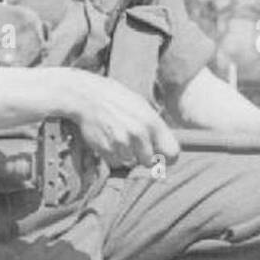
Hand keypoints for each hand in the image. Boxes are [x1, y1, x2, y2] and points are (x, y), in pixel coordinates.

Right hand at [63, 72, 178, 169]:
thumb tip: (167, 151)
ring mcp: (121, 143)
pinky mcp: (106, 149)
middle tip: (135, 143)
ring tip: (120, 137)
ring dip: (127, 155)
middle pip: (149, 162)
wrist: (87, 96)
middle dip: (144, 156)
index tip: (163, 157)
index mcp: (152, 122)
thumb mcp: (143, 107)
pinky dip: (113, 156)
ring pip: (131, 163)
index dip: (169, 158)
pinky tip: (109, 139)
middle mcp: (139, 134)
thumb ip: (156, 128)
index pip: (172, 153)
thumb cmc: (118, 100)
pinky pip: (115, 162)